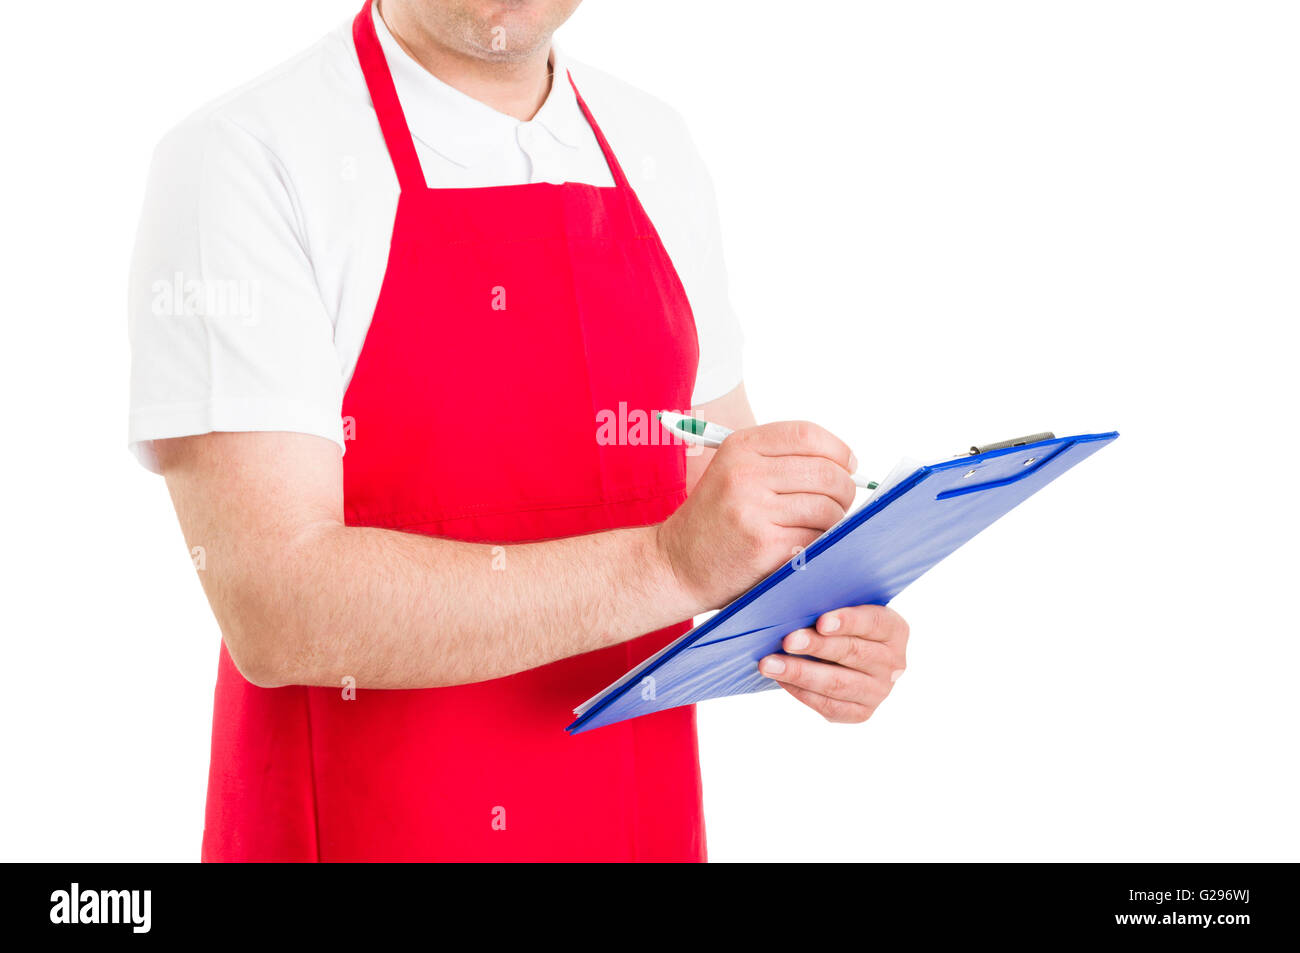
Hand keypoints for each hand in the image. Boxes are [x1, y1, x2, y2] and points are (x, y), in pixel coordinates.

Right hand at [656, 421, 857, 611]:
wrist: (676, 564)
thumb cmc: (714, 519)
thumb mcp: (734, 472)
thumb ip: (780, 460)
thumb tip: (845, 464)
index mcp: (740, 448)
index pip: (807, 435)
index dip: (838, 449)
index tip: (848, 464)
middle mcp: (745, 474)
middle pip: (824, 472)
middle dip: (844, 489)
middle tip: (840, 501)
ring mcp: (754, 510)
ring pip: (827, 507)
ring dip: (835, 520)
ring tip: (820, 526)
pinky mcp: (764, 545)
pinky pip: (816, 537)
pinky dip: (820, 542)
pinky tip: (805, 544)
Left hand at [759, 605, 908, 722]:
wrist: (840, 656)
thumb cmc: (834, 620)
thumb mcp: (841, 602)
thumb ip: (828, 591)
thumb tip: (795, 565)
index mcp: (894, 629)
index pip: (874, 622)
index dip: (848, 621)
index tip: (821, 621)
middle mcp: (893, 663)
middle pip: (853, 653)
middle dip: (816, 646)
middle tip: (786, 640)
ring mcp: (878, 691)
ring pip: (838, 684)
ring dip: (800, 673)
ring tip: (769, 664)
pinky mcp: (860, 713)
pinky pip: (830, 706)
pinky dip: (802, 693)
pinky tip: (780, 679)